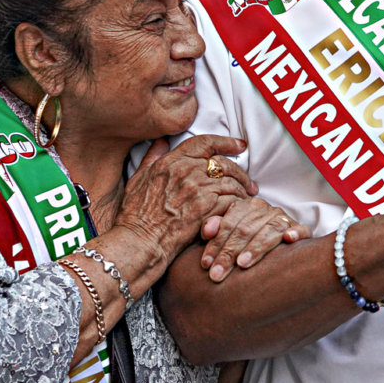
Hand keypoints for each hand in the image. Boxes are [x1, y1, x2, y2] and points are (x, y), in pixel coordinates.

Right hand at [115, 136, 254, 260]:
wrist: (140, 240)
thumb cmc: (135, 214)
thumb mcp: (138, 178)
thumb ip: (153, 157)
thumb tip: (162, 142)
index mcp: (172, 161)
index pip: (205, 143)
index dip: (226, 142)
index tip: (239, 145)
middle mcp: (187, 171)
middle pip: (224, 163)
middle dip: (240, 171)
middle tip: (248, 181)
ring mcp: (198, 190)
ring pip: (232, 182)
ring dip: (242, 190)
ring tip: (246, 197)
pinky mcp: (206, 209)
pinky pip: (232, 201)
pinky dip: (239, 205)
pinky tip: (239, 211)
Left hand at [199, 198, 308, 281]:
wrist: (280, 236)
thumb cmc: (248, 238)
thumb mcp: (230, 231)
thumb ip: (216, 228)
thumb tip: (207, 232)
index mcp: (246, 206)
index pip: (228, 224)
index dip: (216, 244)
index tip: (206, 264)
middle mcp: (265, 209)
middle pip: (245, 229)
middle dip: (229, 253)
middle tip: (218, 274)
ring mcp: (283, 218)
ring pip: (269, 230)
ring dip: (256, 246)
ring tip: (242, 264)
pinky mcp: (301, 229)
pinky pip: (301, 229)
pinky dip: (295, 232)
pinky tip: (288, 239)